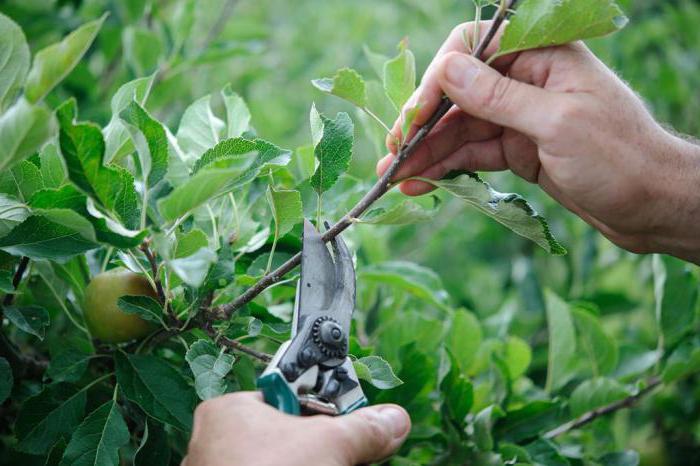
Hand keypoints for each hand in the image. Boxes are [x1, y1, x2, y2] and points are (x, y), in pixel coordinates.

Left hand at [181, 392, 410, 465]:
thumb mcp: (331, 446)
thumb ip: (363, 429)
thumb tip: (395, 419)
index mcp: (228, 412)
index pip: (285, 396)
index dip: (320, 410)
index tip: (345, 428)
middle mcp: (215, 444)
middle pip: (285, 436)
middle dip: (321, 449)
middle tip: (346, 457)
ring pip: (279, 463)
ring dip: (312, 465)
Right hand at [377, 21, 699, 262]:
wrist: (653, 206)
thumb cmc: (620, 157)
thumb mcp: (556, 124)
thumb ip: (498, 97)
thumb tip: (446, 71)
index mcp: (543, 55)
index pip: (473, 50)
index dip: (439, 80)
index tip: (414, 117)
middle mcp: (527, 80)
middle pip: (459, 95)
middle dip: (423, 125)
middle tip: (391, 154)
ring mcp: (520, 117)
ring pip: (461, 130)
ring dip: (427, 153)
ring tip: (394, 176)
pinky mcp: (518, 150)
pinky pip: (473, 155)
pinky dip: (447, 169)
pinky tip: (421, 182)